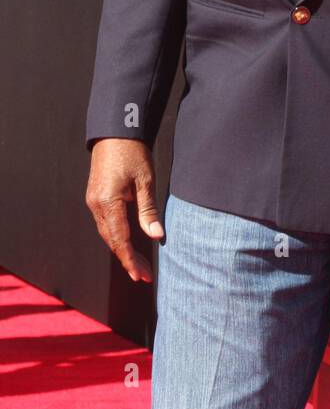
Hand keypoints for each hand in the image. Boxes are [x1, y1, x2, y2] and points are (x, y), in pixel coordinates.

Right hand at [85, 139, 163, 282]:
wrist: (115, 132)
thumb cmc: (133, 153)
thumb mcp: (145, 180)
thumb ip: (148, 210)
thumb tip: (156, 236)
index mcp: (108, 202)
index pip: (119, 240)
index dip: (130, 260)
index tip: (140, 276)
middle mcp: (96, 205)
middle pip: (112, 240)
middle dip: (127, 259)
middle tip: (143, 276)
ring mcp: (93, 201)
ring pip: (107, 233)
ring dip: (122, 249)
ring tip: (138, 265)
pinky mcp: (96, 197)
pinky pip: (106, 223)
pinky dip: (117, 236)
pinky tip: (128, 243)